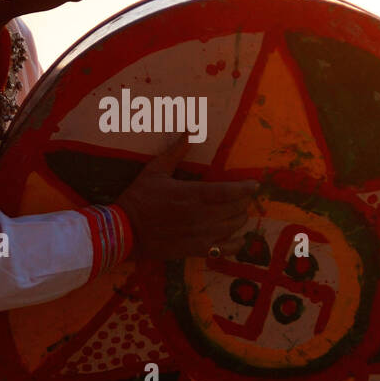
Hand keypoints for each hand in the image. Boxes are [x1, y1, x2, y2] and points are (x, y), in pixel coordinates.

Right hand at [114, 134, 260, 261]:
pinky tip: (236, 236)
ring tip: (237, 211)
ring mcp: (200, 235)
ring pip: (234, 227)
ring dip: (240, 217)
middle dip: (243, 201)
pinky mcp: (197, 250)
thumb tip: (189, 130)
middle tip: (242, 195)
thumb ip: (175, 151)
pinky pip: (226, 249)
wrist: (126, 231)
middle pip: (236, 209)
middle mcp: (200, 216)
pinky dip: (236, 242)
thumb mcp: (154, 170)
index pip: (228, 192)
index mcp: (192, 195)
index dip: (245, 188)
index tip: (254, 184)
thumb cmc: (139, 198)